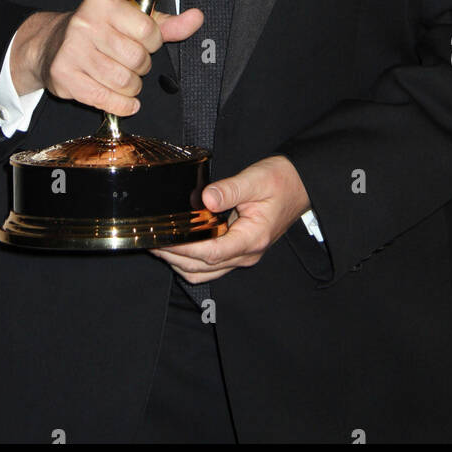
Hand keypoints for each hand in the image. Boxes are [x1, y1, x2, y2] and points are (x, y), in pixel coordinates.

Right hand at [9, 0, 202, 114]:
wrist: (50, 44)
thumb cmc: (97, 31)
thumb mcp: (130, 19)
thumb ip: (166, 24)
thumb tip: (197, 18)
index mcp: (104, 3)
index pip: (150, 32)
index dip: (152, 44)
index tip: (142, 43)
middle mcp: (86, 24)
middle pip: (138, 59)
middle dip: (141, 67)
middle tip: (130, 64)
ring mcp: (73, 51)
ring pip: (124, 82)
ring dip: (131, 87)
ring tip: (123, 79)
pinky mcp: (65, 77)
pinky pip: (106, 100)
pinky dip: (121, 104)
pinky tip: (122, 99)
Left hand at [150, 155, 310, 282]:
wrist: (300, 186)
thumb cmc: (281, 181)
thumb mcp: (256, 179)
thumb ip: (230, 189)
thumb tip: (205, 198)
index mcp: (251, 238)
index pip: (211, 252)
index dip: (184, 248)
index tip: (163, 239)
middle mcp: (247, 253)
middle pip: (203, 268)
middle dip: (175, 258)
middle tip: (151, 241)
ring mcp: (243, 255)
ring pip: (205, 272)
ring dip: (180, 263)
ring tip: (159, 245)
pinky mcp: (239, 251)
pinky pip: (211, 265)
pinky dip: (191, 261)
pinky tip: (178, 246)